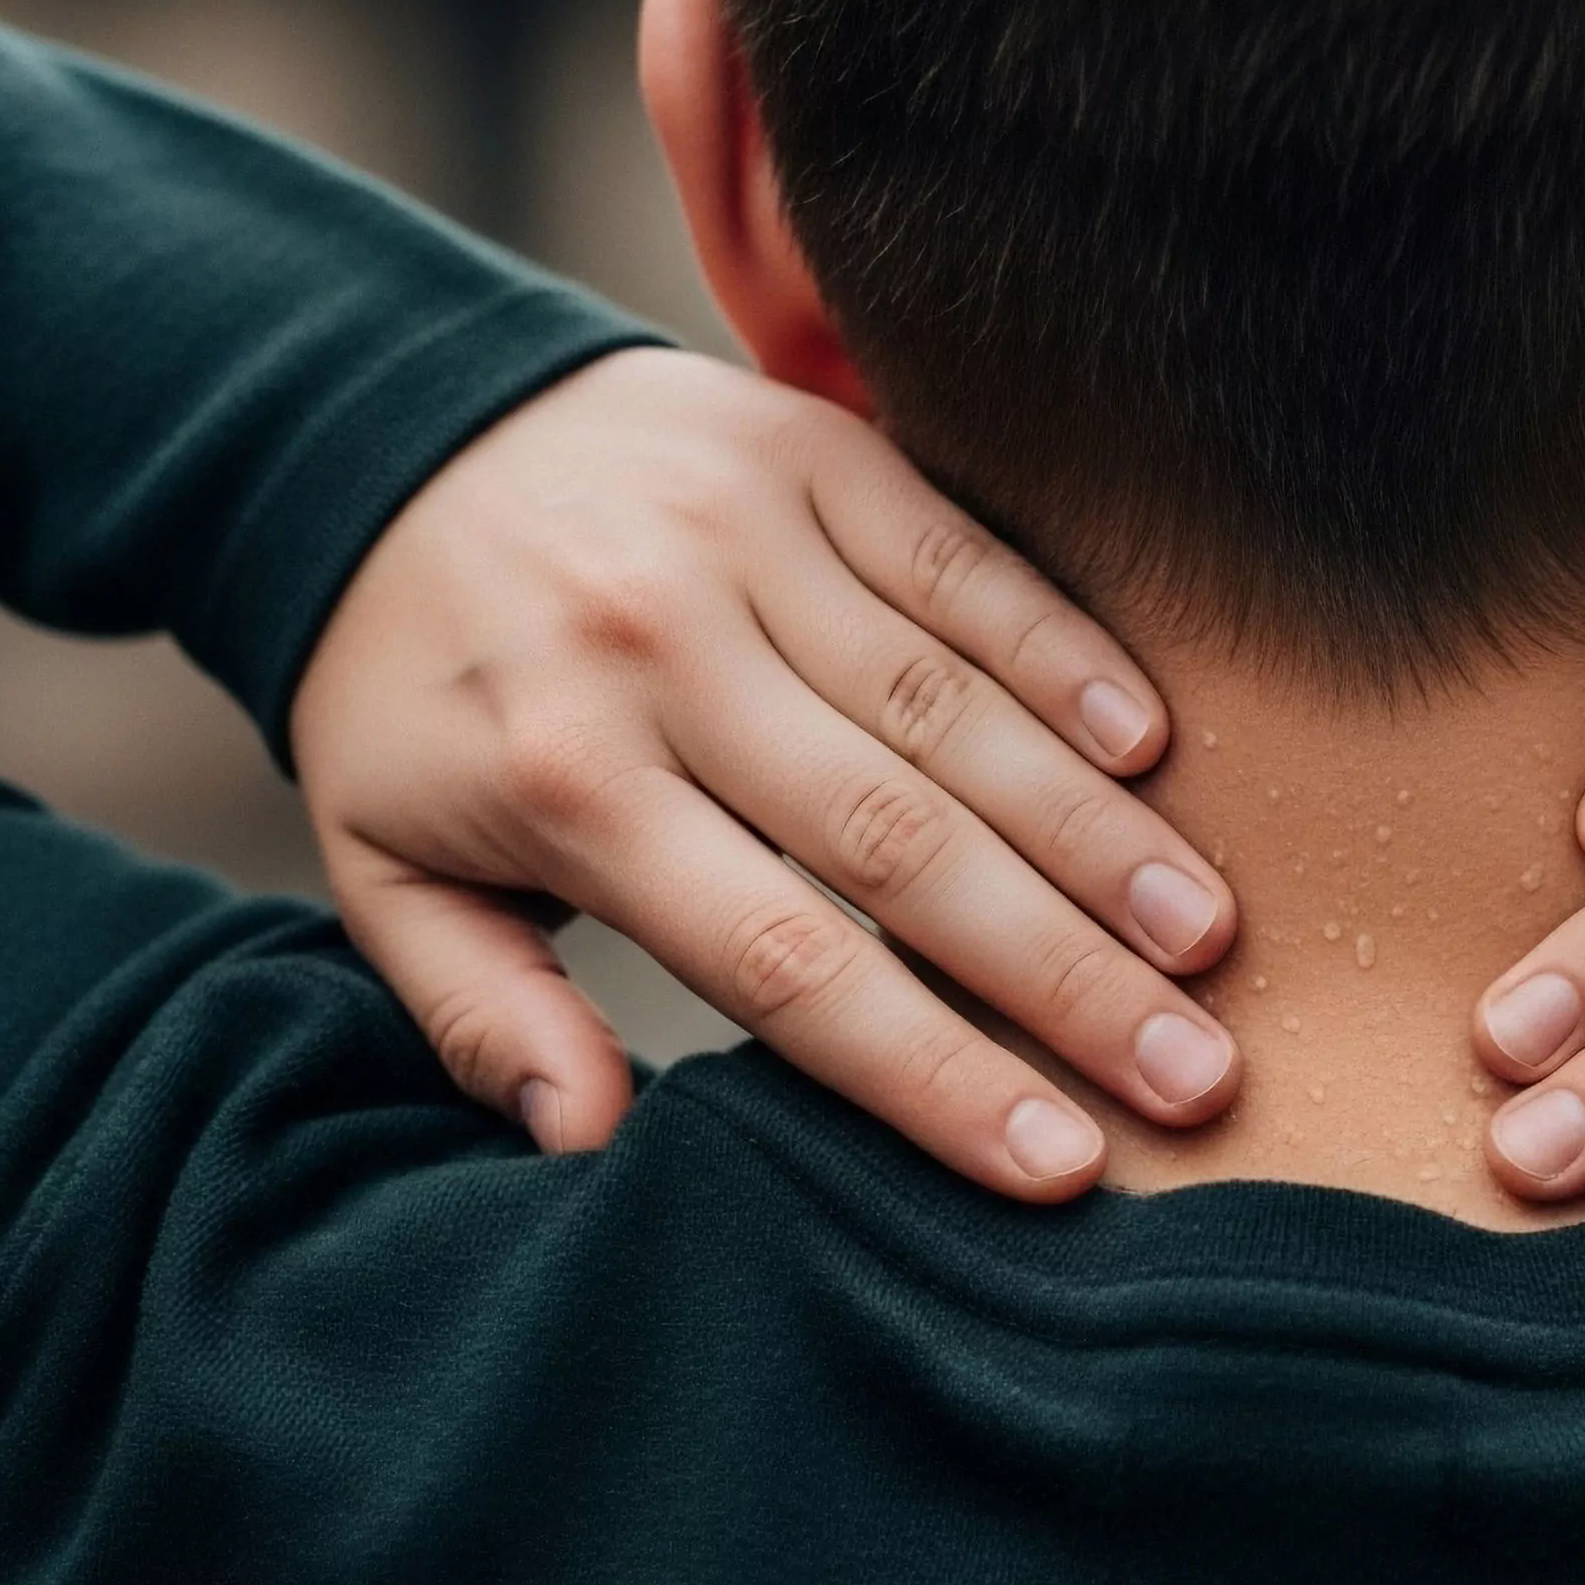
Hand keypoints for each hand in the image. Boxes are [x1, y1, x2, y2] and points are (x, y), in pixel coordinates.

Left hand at [293, 348, 1242, 1198]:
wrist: (379, 419)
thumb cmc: (414, 690)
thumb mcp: (388, 863)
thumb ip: (480, 1014)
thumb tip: (584, 1141)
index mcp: (567, 783)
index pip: (785, 961)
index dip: (931, 1071)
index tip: (1058, 1165)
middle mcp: (666, 659)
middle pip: (902, 847)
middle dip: (1063, 975)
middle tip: (1193, 1074)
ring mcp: (747, 546)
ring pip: (954, 711)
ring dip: (1096, 830)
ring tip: (1204, 935)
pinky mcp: (812, 456)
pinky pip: (962, 563)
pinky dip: (1063, 651)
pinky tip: (1156, 745)